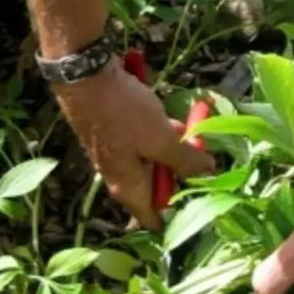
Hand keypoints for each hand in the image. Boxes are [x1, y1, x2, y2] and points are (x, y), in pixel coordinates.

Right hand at [56, 60, 214, 228]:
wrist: (84, 74)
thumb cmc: (123, 113)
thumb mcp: (161, 138)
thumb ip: (184, 159)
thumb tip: (209, 173)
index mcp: (128, 187)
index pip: (151, 219)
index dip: (178, 216)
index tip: (202, 200)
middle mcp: (120, 176)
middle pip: (156, 187)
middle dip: (182, 172)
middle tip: (205, 154)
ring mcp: (116, 154)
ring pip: (152, 160)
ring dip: (173, 147)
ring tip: (195, 130)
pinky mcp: (115, 133)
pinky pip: (144, 142)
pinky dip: (159, 133)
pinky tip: (172, 117)